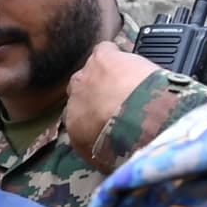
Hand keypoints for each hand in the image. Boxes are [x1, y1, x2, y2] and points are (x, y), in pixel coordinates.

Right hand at [61, 42, 162, 161]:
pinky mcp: (102, 57)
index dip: (96, 112)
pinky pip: (105, 49)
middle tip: (121, 95)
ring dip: (109, 72)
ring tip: (130, 77)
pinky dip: (115, 51)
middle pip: (82, 88)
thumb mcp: (104, 156)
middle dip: (98, 90)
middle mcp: (74, 97)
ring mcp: (86, 76)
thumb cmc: (120, 141)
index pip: (79, 114)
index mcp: (74, 123)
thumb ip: (100, 150)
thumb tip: (102, 155)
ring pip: (94, 69)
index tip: (110, 115)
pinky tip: (129, 57)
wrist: (132, 119)